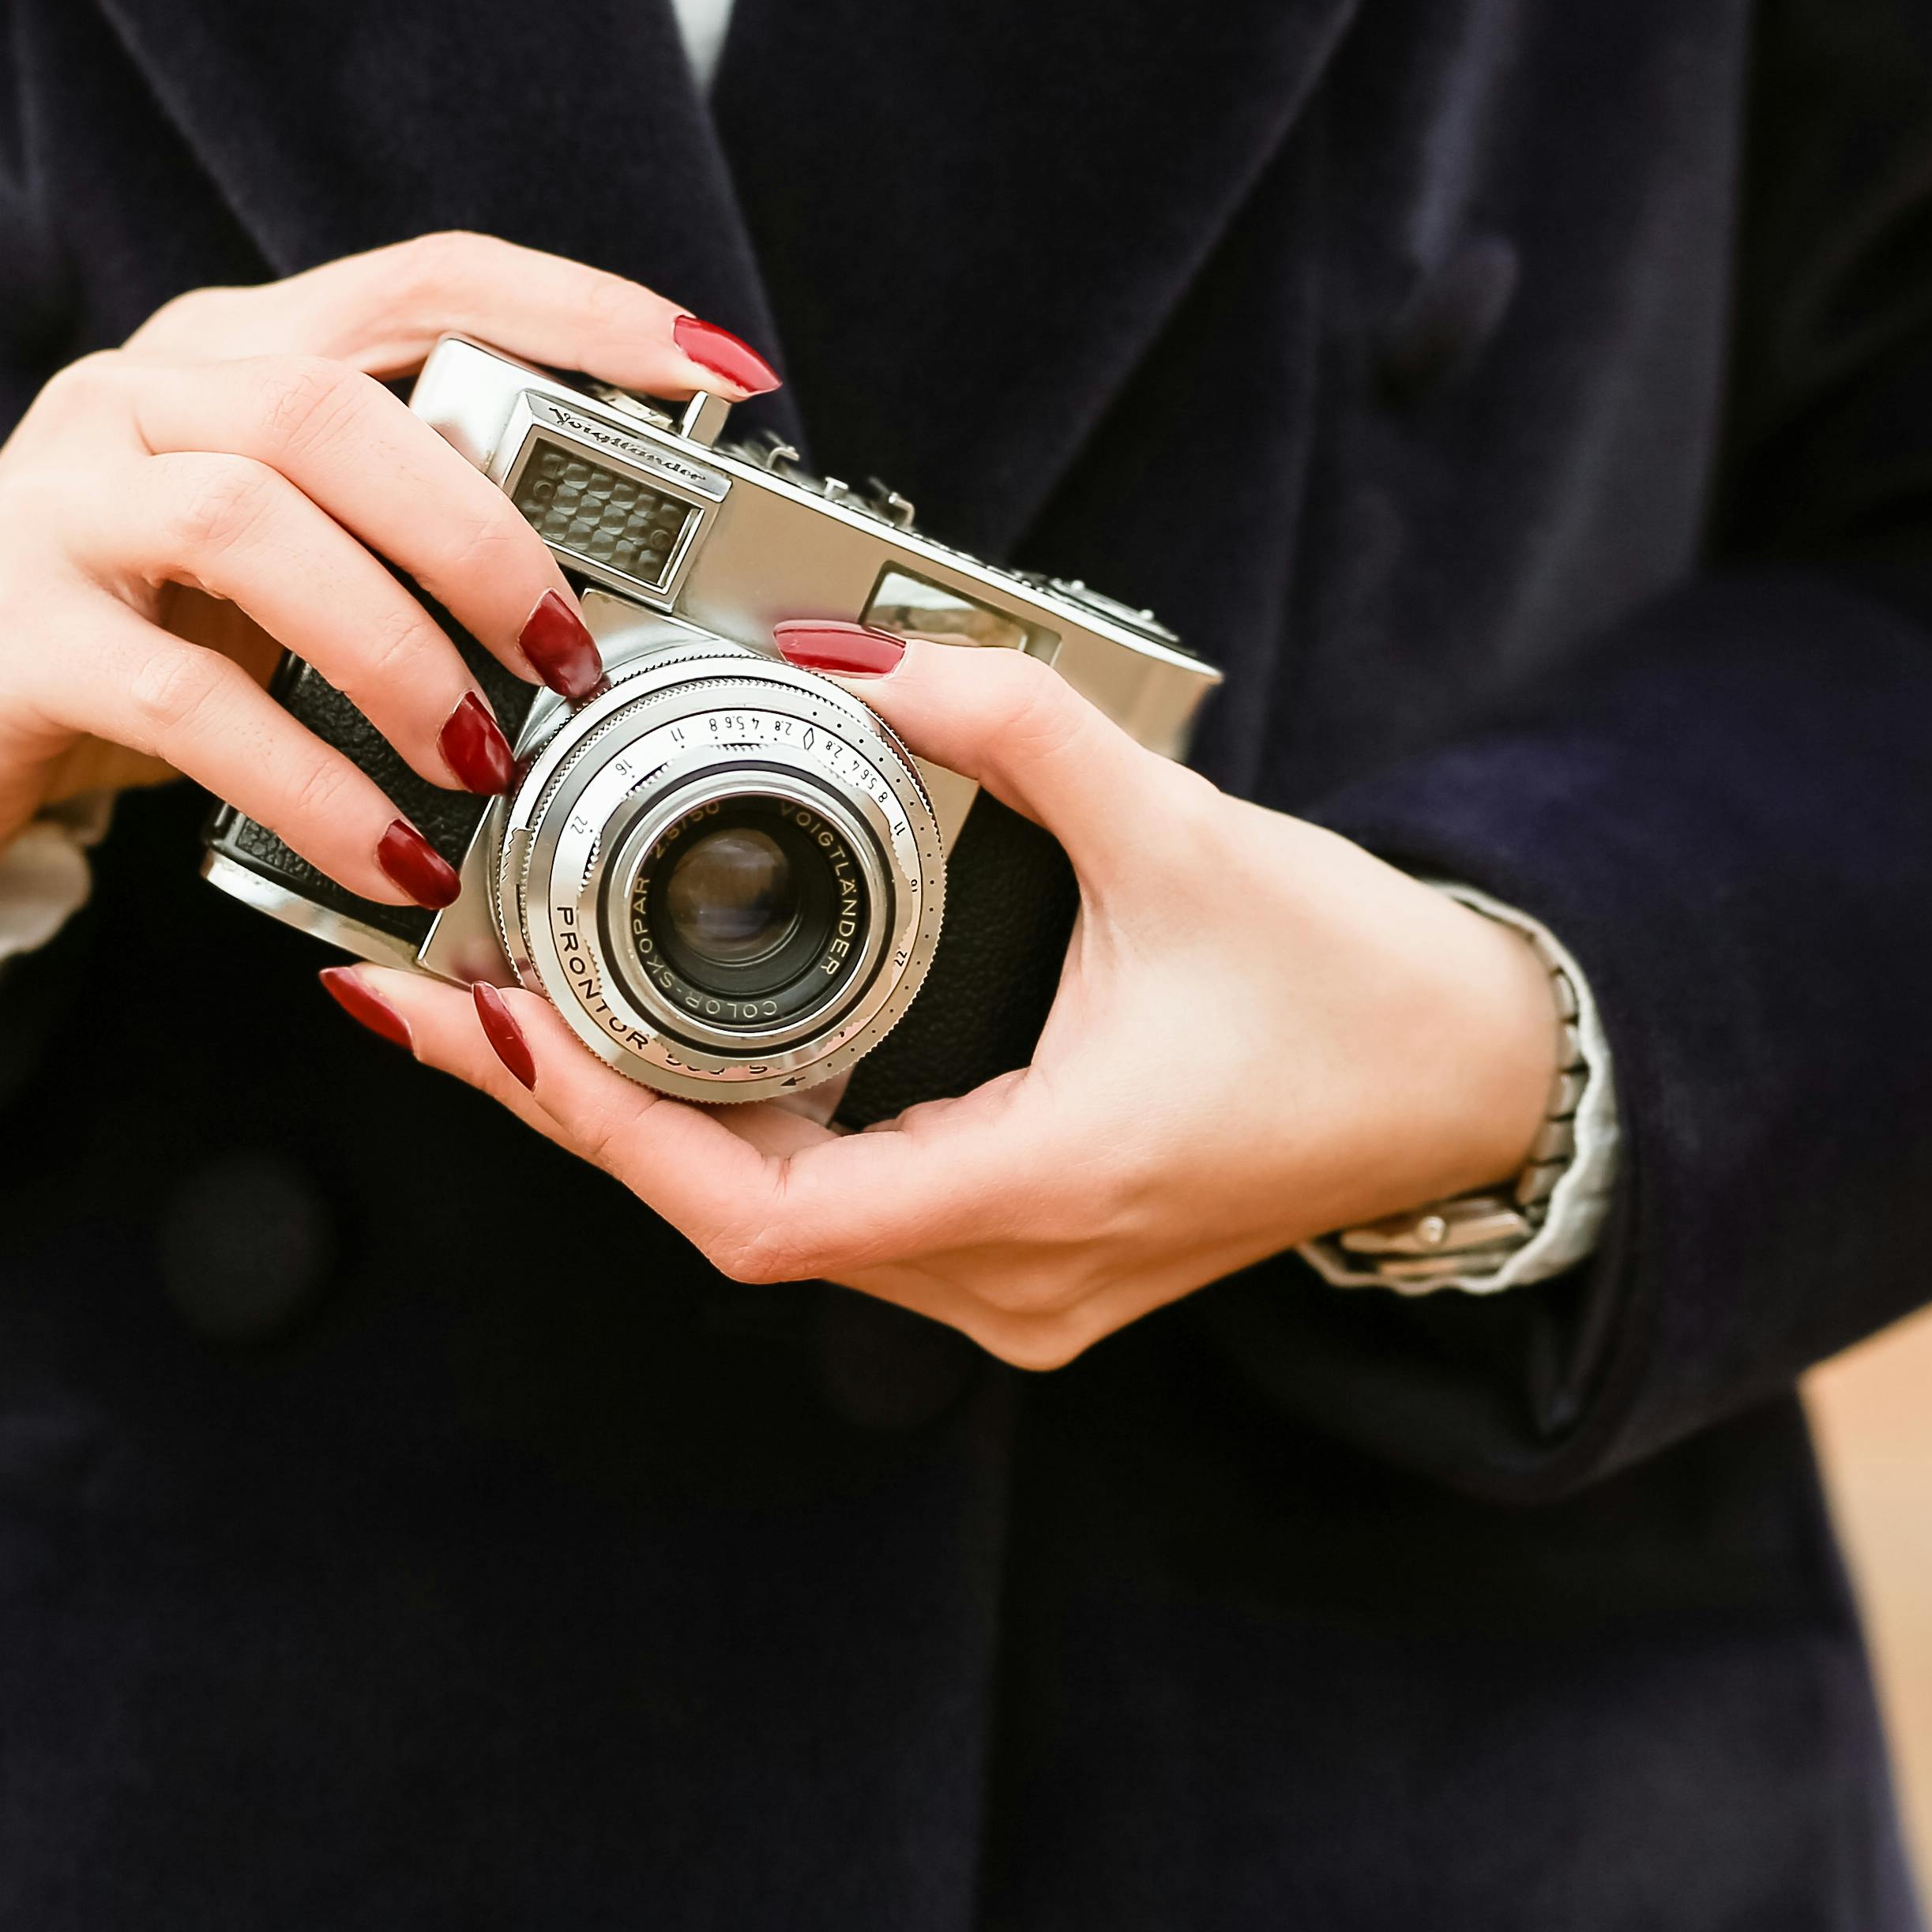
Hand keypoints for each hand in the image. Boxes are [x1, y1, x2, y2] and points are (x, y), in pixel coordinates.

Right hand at [0, 234, 777, 896]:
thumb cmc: (120, 632)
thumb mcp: (260, 559)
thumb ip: (387, 530)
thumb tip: (604, 593)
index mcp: (229, 353)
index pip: (422, 279)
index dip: (578, 309)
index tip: (721, 369)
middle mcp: (141, 399)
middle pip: (332, 403)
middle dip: (481, 525)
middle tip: (575, 648)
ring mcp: (60, 508)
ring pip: (252, 525)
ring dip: (398, 649)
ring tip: (486, 761)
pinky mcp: (10, 638)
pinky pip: (178, 697)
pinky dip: (303, 776)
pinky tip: (386, 852)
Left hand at [328, 630, 1561, 1368]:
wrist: (1489, 1080)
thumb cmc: (1357, 981)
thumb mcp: (1184, 830)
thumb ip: (1017, 723)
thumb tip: (856, 642)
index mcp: (1035, 1194)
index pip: (755, 1213)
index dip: (605, 1129)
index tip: (489, 1031)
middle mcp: (1010, 1280)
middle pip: (734, 1222)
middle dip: (582, 1110)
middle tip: (441, 1001)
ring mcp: (1023, 1289)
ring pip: (782, 1227)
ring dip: (653, 1130)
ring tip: (521, 1014)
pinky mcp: (1035, 1259)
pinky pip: (845, 1217)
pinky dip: (744, 1138)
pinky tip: (675, 1056)